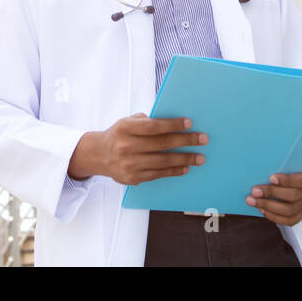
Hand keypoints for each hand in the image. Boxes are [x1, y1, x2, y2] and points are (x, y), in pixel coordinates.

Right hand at [70, 113, 206, 184]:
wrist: (98, 155)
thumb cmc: (119, 134)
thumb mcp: (127, 121)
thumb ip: (146, 121)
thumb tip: (174, 123)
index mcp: (125, 128)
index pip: (153, 126)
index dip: (173, 125)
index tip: (189, 123)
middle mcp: (126, 146)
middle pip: (162, 144)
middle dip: (185, 141)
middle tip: (203, 139)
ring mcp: (129, 164)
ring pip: (162, 162)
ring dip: (184, 159)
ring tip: (200, 157)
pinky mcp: (133, 178)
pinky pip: (158, 174)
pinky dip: (174, 171)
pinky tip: (185, 167)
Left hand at [244, 162, 301, 225]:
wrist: (299, 180)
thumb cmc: (289, 170)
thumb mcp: (288, 164)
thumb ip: (279, 164)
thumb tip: (258, 165)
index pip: (299, 180)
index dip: (286, 180)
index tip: (271, 177)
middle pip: (291, 196)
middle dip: (271, 193)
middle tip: (254, 191)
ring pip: (288, 211)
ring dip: (267, 206)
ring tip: (252, 201)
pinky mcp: (298, 216)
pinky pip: (287, 221)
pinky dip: (273, 217)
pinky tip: (261, 210)